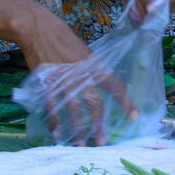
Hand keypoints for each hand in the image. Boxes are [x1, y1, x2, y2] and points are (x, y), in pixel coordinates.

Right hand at [13, 0, 135, 145]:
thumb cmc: (64, 40)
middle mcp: (82, 75)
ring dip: (77, 129)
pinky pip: (52, 107)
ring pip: (73, 111)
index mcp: (95, 66)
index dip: (126, 102)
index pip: (115, 86)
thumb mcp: (85, 52)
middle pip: (94, 104)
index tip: (134, 116)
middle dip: (99, 125)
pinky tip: (58, 134)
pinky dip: (54, 122)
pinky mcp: (47, 84)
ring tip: (81, 144)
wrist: (40, 30)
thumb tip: (102, 85)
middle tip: (102, 141)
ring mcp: (64, 81)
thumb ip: (93, 70)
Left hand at [127, 0, 174, 18]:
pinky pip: (138, 14)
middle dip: (146, 1)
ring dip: (139, 2)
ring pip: (147, 15)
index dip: (157, 2)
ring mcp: (158, 7)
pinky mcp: (146, 9)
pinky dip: (134, 5)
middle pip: (158, 12)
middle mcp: (170, 2)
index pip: (170, 3)